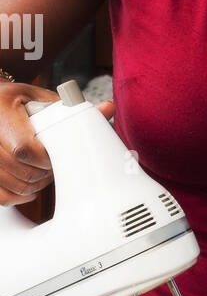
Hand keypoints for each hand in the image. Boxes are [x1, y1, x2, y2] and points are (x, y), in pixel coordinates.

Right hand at [0, 82, 112, 205]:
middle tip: (54, 163)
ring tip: (44, 170)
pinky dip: (20, 196)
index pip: (24, 148)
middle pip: (22, 170)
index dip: (46, 159)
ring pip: (15, 187)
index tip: (57, 155)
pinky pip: (3, 197)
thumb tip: (107, 108)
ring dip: (37, 185)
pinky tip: (30, 184)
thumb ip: (74, 106)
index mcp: (2, 112)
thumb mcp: (44, 98)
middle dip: (45, 172)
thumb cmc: (21, 103)